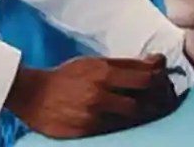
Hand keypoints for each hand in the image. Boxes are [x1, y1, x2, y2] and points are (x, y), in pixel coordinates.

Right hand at [6, 54, 166, 138]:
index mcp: (102, 72)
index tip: (161, 82)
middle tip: (156, 101)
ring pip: (132, 120)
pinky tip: (118, 121)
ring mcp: (93, 115)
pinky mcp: (87, 132)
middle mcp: (99, 94)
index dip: (159, 81)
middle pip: (144, 103)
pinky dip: (120, 126)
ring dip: (138, 116)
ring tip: (136, 111)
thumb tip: (158, 61)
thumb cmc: (66, 77)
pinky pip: (115, 131)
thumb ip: (125, 64)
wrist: (32, 94)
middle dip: (153, 102)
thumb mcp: (92, 63)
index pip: (146, 78)